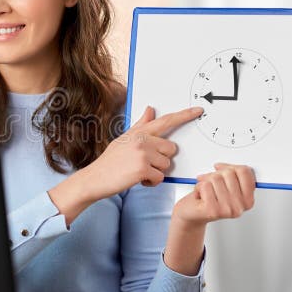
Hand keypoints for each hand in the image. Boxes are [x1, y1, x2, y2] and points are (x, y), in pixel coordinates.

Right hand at [80, 105, 202, 200]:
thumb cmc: (109, 161)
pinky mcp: (142, 168)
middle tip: (143, 164)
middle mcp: (141, 140)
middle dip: (161, 159)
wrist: (94, 178)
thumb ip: (140, 125)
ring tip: (138, 172)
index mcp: (138, 132)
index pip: (165, 121)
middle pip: (171, 149)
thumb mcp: (124, 139)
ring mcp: (142, 153)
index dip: (184, 115)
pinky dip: (151, 182)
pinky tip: (138, 180)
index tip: (197, 111)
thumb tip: (150, 109)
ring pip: (167, 165)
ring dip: (156, 172)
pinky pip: (160, 177)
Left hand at [172, 163, 255, 227]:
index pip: (245, 172)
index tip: (222, 170)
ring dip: (206, 182)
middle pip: (229, 173)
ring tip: (206, 191)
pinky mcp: (213, 210)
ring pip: (215, 178)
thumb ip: (230, 173)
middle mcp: (239, 206)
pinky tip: (200, 195)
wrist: (193, 213)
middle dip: (216, 175)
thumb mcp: (224, 184)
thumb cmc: (208, 198)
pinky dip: (199, 187)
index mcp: (247, 200)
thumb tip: (220, 166)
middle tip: (211, 184)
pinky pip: (205, 185)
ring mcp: (227, 209)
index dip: (231, 167)